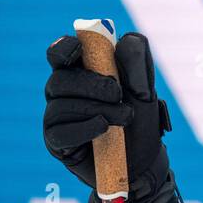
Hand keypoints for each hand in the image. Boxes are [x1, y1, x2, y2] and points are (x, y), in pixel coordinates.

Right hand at [42, 31, 171, 202]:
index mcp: (81, 73)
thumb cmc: (140, 123)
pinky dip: (85, 128)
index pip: (61, 54)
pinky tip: (103, 128)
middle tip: (118, 93)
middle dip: (91, 84)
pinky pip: (61, 131)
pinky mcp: (57, 143)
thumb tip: (127, 39)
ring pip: (61, 105)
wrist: (145, 163)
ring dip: (97, 108)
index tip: (79, 51)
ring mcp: (57, 118)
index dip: (65, 48)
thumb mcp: (145, 92)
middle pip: (61, 79)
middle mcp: (63, 93)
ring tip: (124, 117)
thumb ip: (138, 65)